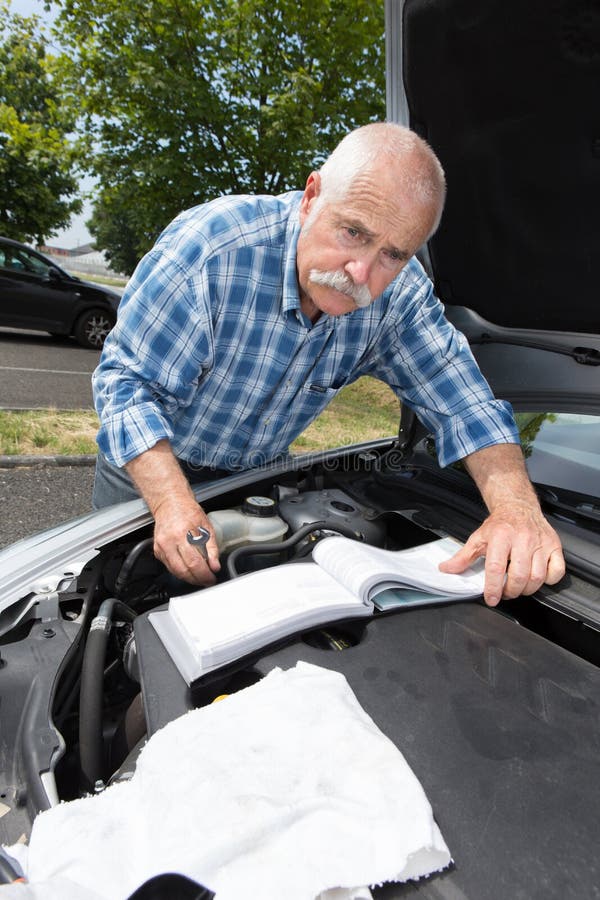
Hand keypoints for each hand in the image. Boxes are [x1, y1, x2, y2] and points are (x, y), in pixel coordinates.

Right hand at [152, 495, 219, 585]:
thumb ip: (212, 548)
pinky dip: (180, 571)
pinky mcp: (157, 550)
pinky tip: (189, 570)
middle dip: (197, 579)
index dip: (204, 574)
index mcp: (183, 533)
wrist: (169, 503)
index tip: (211, 578)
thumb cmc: (188, 512)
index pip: (194, 562)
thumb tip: (215, 566)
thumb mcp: (206, 526)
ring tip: (199, 577)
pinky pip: (169, 567)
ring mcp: (161, 547)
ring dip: (189, 578)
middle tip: (207, 580)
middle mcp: (169, 541)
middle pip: (183, 570)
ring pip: (175, 571)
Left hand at [438, 502, 564, 605]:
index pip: (496, 568)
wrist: (518, 507)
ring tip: (518, 588)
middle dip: (510, 592)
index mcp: (501, 536)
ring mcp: (540, 543)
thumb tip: (446, 569)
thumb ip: (463, 557)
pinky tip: (537, 578)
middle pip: (519, 576)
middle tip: (505, 593)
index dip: (493, 588)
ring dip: (526, 590)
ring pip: (537, 577)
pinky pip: (556, 571)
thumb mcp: (478, 538)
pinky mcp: (554, 546)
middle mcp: (522, 539)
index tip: (491, 599)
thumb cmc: (500, 525)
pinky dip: (548, 580)